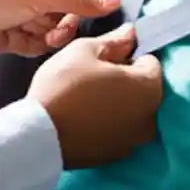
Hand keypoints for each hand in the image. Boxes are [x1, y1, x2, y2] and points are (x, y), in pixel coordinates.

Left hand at [0, 0, 121, 70]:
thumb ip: (77, 2)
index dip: (88, 4)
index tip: (98, 18)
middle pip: (65, 14)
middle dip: (67, 25)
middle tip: (60, 32)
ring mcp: (19, 18)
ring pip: (50, 32)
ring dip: (50, 38)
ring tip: (42, 39)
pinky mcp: (8, 39)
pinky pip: (33, 45)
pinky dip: (35, 48)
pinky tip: (29, 45)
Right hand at [27, 25, 162, 168]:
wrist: (38, 135)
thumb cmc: (63, 86)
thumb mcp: (84, 50)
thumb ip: (114, 41)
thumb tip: (132, 33)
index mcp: (149, 88)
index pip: (151, 62)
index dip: (129, 56)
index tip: (106, 59)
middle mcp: (150, 117)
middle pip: (145, 89)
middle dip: (127, 81)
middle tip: (95, 77)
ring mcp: (135, 141)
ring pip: (133, 112)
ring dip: (120, 104)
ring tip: (89, 100)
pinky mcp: (117, 156)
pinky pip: (120, 132)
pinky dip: (110, 124)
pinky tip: (86, 120)